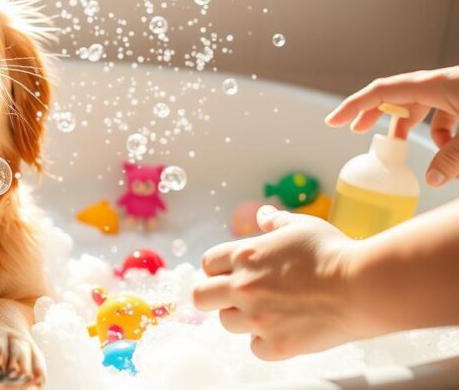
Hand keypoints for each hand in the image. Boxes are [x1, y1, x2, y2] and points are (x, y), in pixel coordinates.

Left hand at [192, 206, 367, 359]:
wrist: (363, 287)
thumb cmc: (334, 252)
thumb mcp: (302, 226)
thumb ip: (275, 222)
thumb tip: (262, 216)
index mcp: (244, 256)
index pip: (207, 263)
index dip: (218, 267)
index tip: (232, 271)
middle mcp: (243, 287)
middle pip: (201, 296)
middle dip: (214, 294)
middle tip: (236, 295)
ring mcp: (257, 318)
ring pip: (227, 322)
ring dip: (241, 316)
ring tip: (268, 309)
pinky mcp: (276, 345)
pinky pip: (254, 347)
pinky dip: (265, 341)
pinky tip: (283, 329)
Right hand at [324, 66, 458, 186]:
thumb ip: (452, 158)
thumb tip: (431, 180)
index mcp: (436, 84)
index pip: (383, 91)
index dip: (354, 105)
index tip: (334, 121)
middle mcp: (441, 83)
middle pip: (396, 95)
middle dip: (374, 114)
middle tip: (356, 130)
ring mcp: (454, 89)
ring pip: (420, 103)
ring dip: (407, 125)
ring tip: (401, 146)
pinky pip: (442, 110)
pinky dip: (436, 130)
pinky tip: (444, 147)